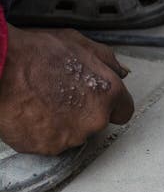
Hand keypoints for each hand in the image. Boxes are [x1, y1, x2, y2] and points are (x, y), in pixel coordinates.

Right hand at [0, 26, 133, 154]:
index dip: (110, 105)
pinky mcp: (48, 147)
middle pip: (96, 123)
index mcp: (108, 93)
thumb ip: (106, 60)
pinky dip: (41, 133)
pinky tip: (31, 114)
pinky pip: (50, 143)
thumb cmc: (34, 54)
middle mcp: (95, 119)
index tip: (97, 102)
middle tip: (60, 95)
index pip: (124, 111)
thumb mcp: (79, 44)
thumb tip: (120, 71)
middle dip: (83, 112)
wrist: (0, 68)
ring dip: (62, 123)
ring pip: (73, 134)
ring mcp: (72, 136)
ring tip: (42, 102)